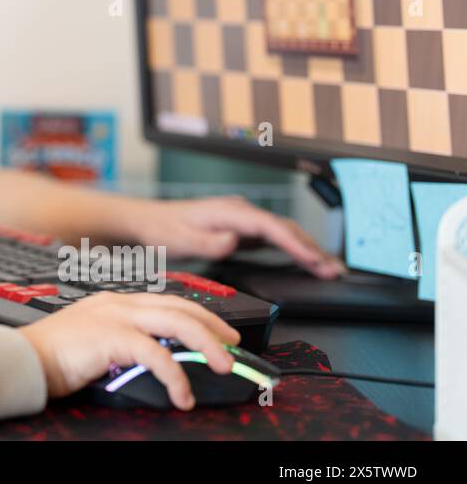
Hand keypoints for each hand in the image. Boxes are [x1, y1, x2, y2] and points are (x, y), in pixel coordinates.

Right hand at [19, 291, 239, 409]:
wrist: (25, 357)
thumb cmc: (53, 354)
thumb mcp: (95, 341)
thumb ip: (123, 341)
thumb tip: (155, 359)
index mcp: (114, 301)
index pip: (167, 300)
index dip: (199, 314)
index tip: (219, 331)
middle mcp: (118, 303)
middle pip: (180, 306)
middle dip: (213, 326)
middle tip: (232, 347)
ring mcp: (115, 316)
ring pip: (177, 322)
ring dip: (207, 345)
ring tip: (223, 366)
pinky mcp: (112, 337)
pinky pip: (157, 355)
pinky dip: (176, 376)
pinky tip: (182, 394)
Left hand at [128, 195, 346, 277]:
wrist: (147, 221)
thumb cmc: (163, 229)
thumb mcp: (182, 240)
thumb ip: (209, 243)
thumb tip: (235, 241)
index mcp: (231, 211)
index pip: (273, 227)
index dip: (297, 244)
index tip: (315, 261)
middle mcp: (241, 211)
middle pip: (285, 228)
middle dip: (312, 249)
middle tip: (335, 272)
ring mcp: (242, 219)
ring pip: (283, 232)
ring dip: (307, 249)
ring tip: (331, 270)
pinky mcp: (240, 229)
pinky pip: (274, 238)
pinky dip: (293, 249)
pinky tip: (306, 261)